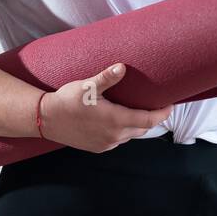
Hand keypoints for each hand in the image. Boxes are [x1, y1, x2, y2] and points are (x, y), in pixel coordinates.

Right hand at [36, 63, 171, 153]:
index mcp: (115, 120)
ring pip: (131, 135)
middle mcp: (114, 136)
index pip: (149, 120)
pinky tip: (118, 121)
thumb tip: (122, 67)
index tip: (171, 106)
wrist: (46, 120)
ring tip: (137, 111)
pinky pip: (118, 140)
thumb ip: (106, 78)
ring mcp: (106, 144)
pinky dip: (123, 132)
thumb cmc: (67, 100)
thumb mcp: (87, 87)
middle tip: (155, 105)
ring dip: (137, 125)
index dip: (163, 114)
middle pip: (142, 128)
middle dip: (151, 118)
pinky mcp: (98, 148)